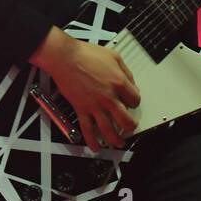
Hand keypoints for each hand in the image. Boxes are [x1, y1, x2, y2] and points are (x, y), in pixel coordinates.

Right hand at [31, 28, 139, 148]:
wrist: (65, 57)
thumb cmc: (85, 54)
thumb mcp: (113, 56)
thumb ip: (125, 71)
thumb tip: (130, 81)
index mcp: (119, 83)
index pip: (135, 100)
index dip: (135, 102)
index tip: (131, 102)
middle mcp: (109, 97)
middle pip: (126, 120)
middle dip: (130, 126)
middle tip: (130, 127)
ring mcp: (95, 105)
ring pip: (109, 130)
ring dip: (116, 139)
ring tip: (119, 143)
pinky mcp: (81, 109)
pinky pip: (88, 129)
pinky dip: (92, 141)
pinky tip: (96, 146)